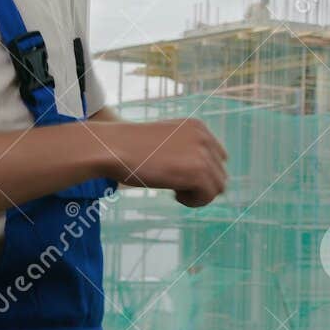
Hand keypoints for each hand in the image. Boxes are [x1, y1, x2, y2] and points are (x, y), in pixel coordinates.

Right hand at [101, 119, 228, 206]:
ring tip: (174, 191)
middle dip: (199, 185)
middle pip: (219, 174)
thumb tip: (205, 176)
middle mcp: (204, 137)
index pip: (217, 158)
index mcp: (198, 127)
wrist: (110, 148)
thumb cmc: (130, 148)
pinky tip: (174, 194)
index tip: (177, 174)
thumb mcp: (165, 141)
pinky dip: (193, 201)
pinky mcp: (198, 171)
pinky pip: (208, 196)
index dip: (199, 173)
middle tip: (174, 185)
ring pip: (217, 187)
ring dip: (197, 194)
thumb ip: (187, 150)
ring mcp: (203, 153)